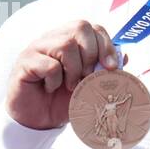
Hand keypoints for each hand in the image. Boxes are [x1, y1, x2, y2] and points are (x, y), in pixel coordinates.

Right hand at [6, 20, 120, 129]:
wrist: (38, 121)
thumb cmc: (61, 100)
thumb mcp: (89, 86)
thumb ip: (104, 70)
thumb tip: (124, 57)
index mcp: (69, 39)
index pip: (92, 28)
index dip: (106, 45)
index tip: (111, 67)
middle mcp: (53, 38)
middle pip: (80, 27)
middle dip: (91, 54)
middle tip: (87, 77)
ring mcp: (37, 48)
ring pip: (65, 45)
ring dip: (74, 70)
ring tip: (70, 86)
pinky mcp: (25, 61)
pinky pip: (49, 64)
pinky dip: (55, 80)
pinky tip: (50, 88)